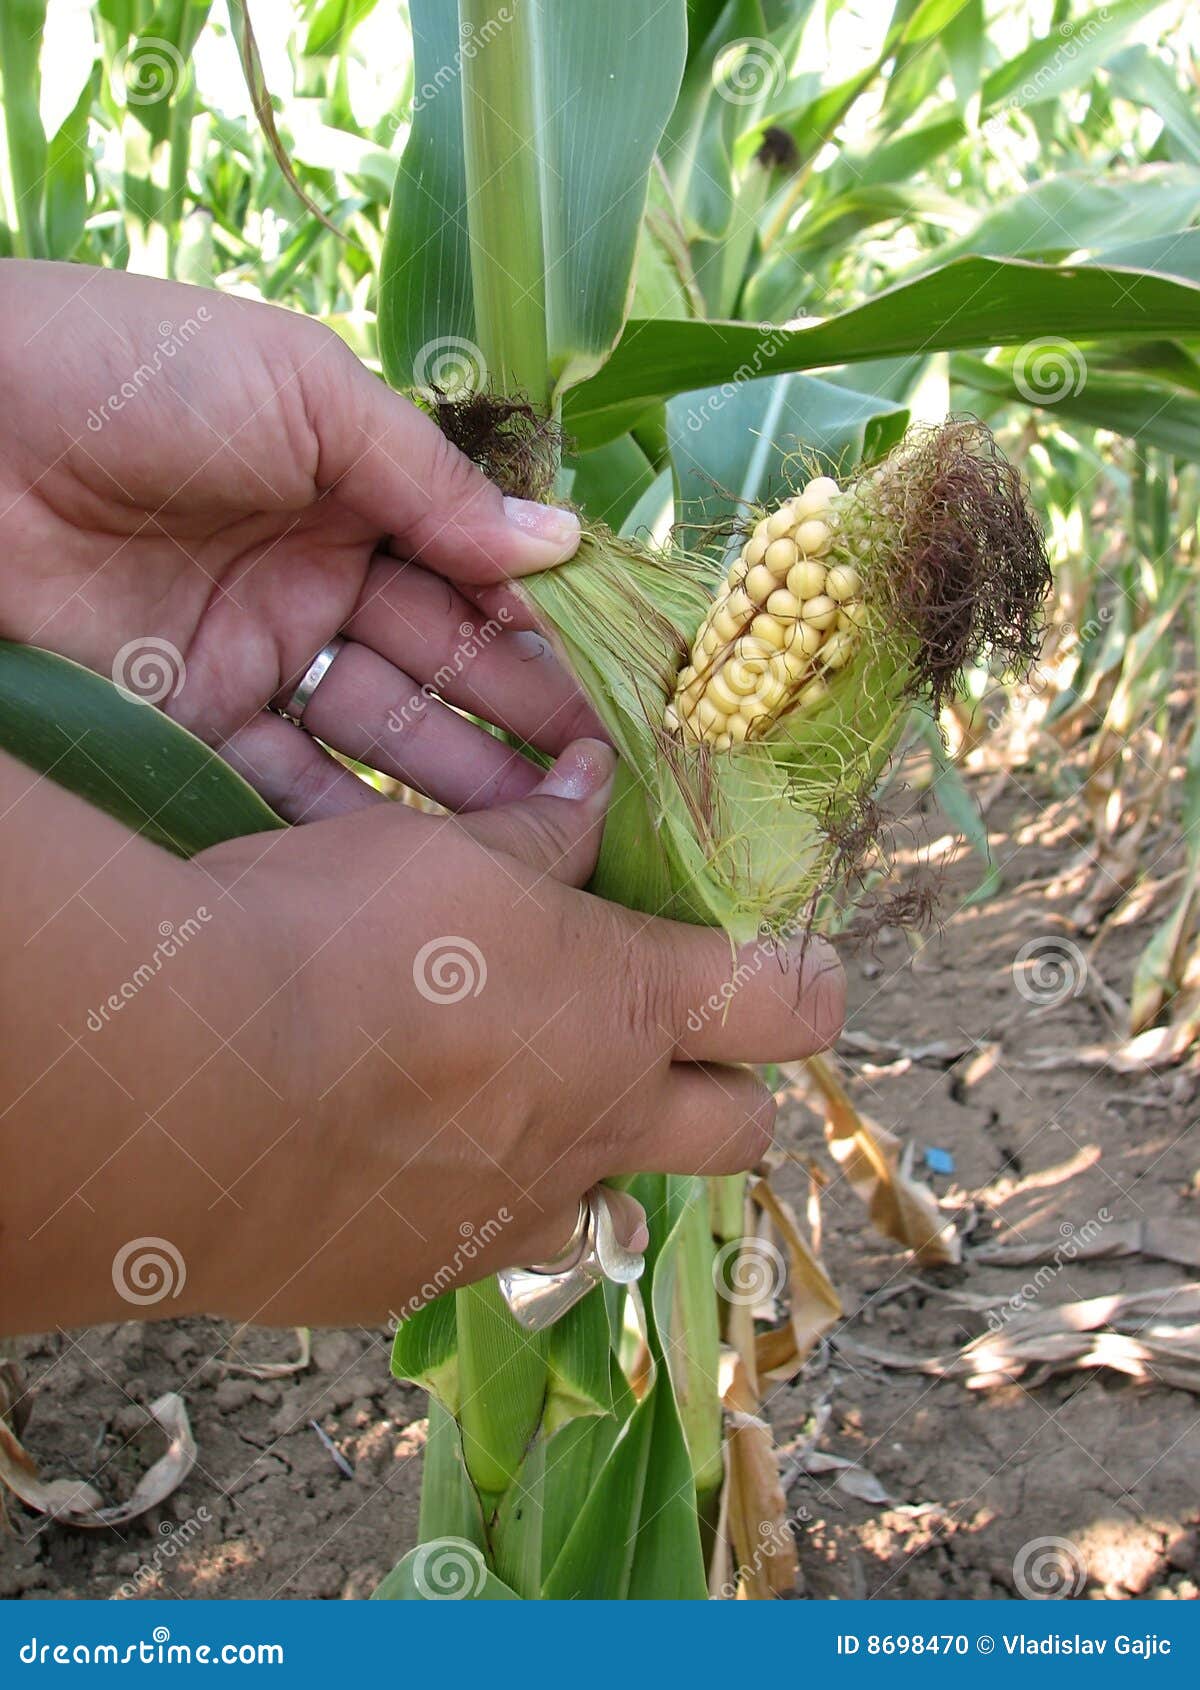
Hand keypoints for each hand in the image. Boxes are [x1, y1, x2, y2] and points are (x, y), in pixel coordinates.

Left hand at [0, 260, 593, 815]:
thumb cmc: (141, 378)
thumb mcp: (308, 395)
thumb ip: (430, 480)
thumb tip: (563, 544)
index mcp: (345, 489)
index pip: (463, 571)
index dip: (537, 628)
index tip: (613, 687)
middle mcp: (307, 579)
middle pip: (433, 663)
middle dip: (518, 719)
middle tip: (600, 780)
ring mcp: (247, 656)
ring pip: (375, 734)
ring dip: (458, 782)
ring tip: (545, 831)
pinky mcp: (185, 723)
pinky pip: (284, 783)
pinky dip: (353, 820)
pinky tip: (431, 854)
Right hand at [0, 741, 843, 1330]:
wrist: (179, 1088)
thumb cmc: (323, 938)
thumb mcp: (436, 853)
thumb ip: (535, 833)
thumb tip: (595, 784)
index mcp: (623, 1006)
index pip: (794, 1006)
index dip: (810, 983)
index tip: (794, 968)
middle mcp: (596, 1125)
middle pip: (742, 1132)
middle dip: (729, 1091)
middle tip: (661, 1041)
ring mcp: (514, 1219)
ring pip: (618, 1203)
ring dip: (598, 1154)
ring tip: (513, 1098)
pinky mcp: (423, 1280)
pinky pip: (491, 1250)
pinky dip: (477, 1206)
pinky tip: (398, 1155)